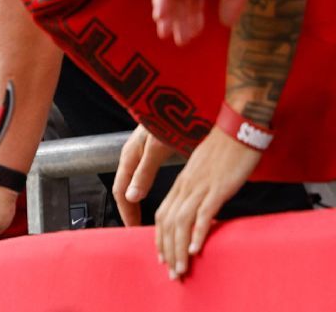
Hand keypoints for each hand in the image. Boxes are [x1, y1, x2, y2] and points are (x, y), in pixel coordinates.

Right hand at [112, 126, 177, 226]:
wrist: (178, 96)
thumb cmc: (166, 118)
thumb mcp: (156, 147)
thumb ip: (144, 172)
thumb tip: (131, 197)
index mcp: (129, 157)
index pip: (120, 192)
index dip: (126, 212)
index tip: (134, 231)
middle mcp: (132, 156)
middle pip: (126, 189)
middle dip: (131, 210)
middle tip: (142, 230)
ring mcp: (142, 152)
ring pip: (135, 183)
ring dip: (139, 201)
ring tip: (150, 217)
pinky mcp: (154, 149)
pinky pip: (145, 176)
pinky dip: (148, 190)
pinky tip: (161, 195)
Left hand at [155, 128, 260, 278]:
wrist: (238, 126)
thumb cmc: (225, 148)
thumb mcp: (205, 169)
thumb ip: (198, 187)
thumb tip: (198, 205)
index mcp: (182, 182)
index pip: (163, 214)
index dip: (160, 238)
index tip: (162, 256)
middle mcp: (186, 186)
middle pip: (167, 223)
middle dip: (167, 250)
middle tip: (172, 273)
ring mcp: (200, 187)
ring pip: (181, 222)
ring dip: (179, 249)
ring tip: (181, 269)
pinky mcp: (217, 187)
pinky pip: (203, 213)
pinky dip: (197, 232)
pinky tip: (195, 249)